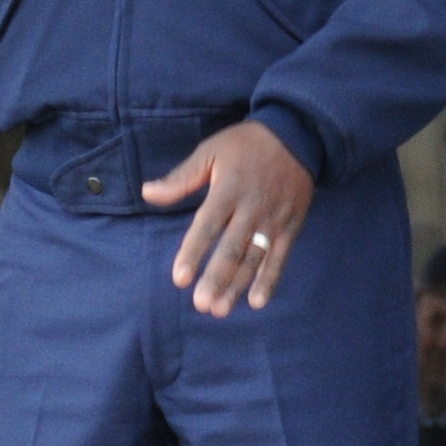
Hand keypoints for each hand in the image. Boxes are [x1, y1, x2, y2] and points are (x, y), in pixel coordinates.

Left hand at [144, 121, 316, 316]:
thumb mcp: (211, 151)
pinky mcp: (290, 227)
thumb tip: (147, 193)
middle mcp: (252, 208)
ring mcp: (273, 220)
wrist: (297, 136)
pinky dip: (270, 279)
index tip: (180, 278)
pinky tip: (257, 301)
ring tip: (220, 309)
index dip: (194, 252)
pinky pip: (280, 257)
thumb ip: (182, 177)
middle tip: (201, 304)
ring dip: (238, 286)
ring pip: (254, 258)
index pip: (208, 225)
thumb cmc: (246, 145)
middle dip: (217, 278)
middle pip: (232, 248)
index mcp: (229, 188)